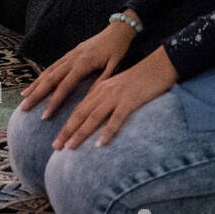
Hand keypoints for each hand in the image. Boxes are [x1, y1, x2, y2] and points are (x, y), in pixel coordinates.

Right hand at [19, 19, 135, 119]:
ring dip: (35, 85)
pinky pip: (52, 66)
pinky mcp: (70, 53)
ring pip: (48, 71)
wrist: (118, 30)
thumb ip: (102, 81)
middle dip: (36, 94)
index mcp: (83, 63)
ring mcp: (69, 55)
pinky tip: (35, 84)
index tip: (44, 115)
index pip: (64, 86)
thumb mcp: (115, 66)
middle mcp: (72, 59)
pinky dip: (41, 76)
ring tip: (24, 98)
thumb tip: (90, 99)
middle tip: (24, 108)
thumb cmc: (118, 50)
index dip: (53, 101)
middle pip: (50, 78)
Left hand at [55, 45, 178, 148]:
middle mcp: (104, 93)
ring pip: (94, 116)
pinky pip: (117, 118)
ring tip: (70, 147)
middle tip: (56, 147)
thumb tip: (95, 118)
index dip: (66, 125)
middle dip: (67, 131)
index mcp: (99, 90)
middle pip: (81, 114)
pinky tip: (101, 144)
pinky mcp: (130, 101)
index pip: (78, 110)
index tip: (57, 141)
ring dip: (81, 132)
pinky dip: (108, 131)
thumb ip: (105, 100)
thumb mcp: (117, 88)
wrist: (158, 66)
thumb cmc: (140, 80)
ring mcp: (116, 96)